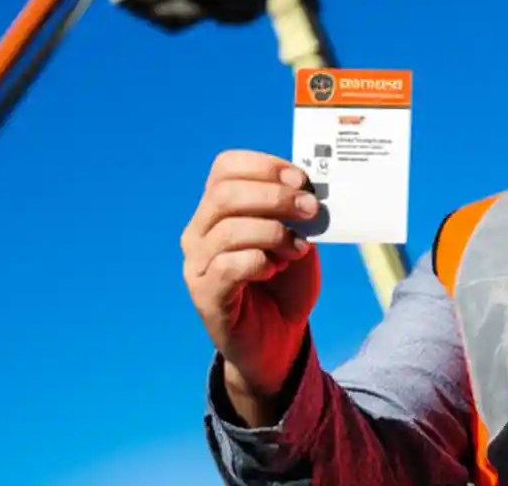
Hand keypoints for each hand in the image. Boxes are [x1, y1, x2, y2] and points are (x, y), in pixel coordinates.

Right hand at [181, 149, 320, 420]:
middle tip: (310, 210)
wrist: (280, 341)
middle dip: (274, 196)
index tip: (302, 180)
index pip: (226, 167)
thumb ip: (298, 213)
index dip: (265, 166)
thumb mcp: (299, 238)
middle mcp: (199, 232)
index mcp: (218, 209)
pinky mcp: (205, 296)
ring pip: (228, 230)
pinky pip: (227, 266)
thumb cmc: (286, 284)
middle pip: (225, 194)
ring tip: (298, 250)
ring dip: (273, 233)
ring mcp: (197, 264)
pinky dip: (259, 262)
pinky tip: (275, 270)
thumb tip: (310, 189)